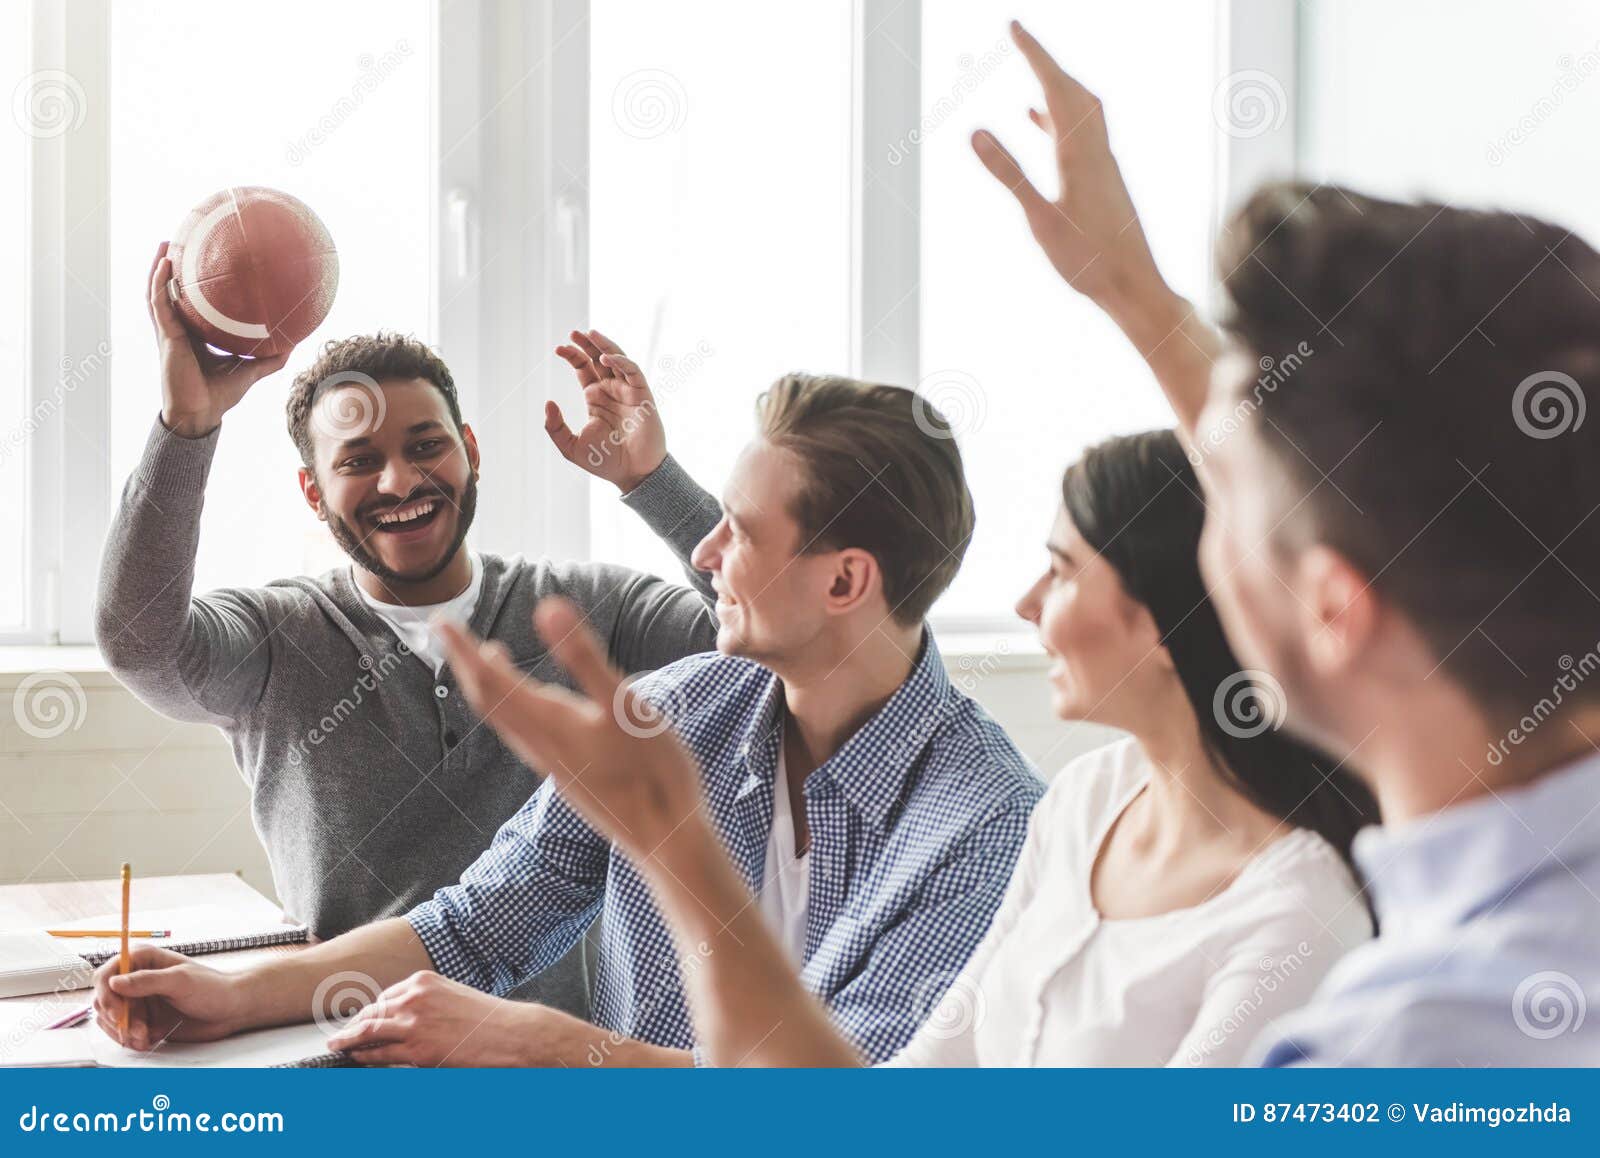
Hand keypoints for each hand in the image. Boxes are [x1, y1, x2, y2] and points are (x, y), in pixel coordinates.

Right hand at [92, 946, 244, 1051]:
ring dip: (124, 1032)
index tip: (116, 1011)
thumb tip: (115, 982)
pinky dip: (133, 1040)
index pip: (107, 974)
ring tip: (146, 1037)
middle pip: (104, 1000)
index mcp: (143, 960)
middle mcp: (137, 979)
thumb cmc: (213, 988)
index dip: (105, 993)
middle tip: (137, 1030)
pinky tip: (151, 1039)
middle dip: (117, 1019)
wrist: (231, 1009)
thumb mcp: (181, 981)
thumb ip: (148, 981)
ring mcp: (140, 1001)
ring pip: (111, 1020)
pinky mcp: (145, 1020)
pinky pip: (124, 1032)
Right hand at [146, 241, 291, 438]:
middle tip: (178, 243)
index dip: (191, 286)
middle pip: (170, 293)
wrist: (200, 413)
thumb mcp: (250, 370)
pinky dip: (159, 283)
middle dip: (170, 270)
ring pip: (157, 293)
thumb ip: (270, 358)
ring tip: (165, 245)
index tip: (200, 264)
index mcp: (194, 336)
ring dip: (158, 268)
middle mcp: (178, 330)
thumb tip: (295, 342)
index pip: (190, 305)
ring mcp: (168, 332)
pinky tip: (166, 265)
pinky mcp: (165, 336)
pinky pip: (159, 304)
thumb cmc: (220, 395)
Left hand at [326, 970, 575, 1066]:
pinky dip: (365, 1057)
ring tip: (337, 1046)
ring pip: (368, 1031)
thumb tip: (407, 1017)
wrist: (511, 1034)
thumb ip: (428, 1003)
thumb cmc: (487, 1018)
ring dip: (348, 1041)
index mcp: (423, 981)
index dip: (370, 1012)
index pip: (385, 997)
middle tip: (339, 1035)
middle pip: (371, 1012)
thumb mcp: (453, 998)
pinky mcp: (417, 1050)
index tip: (360, 1020)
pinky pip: (380, 1055)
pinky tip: (357, 1058)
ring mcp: (414, 1024)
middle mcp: (414, 998)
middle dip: (353, 1025)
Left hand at [436, 597, 708, 862]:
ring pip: (504, 721)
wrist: (665, 839)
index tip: (440, 621)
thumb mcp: (623, 704)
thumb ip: (584, 656)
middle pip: (487, 700)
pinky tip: (532, 708)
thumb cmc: (653, 770)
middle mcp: (541, 745)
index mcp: (550, 722)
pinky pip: (523, 735)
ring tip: (484, 659)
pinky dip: (512, 710)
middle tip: (447, 632)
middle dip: (465, 663)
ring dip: (486, 687)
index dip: (464, 649)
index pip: (490, 680)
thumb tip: (547, 607)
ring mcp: (554, 763)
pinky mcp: (569, 775)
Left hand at [545, 329, 667, 492]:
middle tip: (573, 333)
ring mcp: (628, 391)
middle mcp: (612, 391)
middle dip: (587, 343)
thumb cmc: (605, 461)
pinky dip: (621, 362)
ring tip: (590, 334)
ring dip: (604, 345)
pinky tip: (606, 358)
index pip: (583, 368)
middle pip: (599, 358)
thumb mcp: (570, 446)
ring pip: (617, 359)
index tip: (558, 349)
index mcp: (596, 398)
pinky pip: (632, 372)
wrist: (632, 474)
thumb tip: (548, 402)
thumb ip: (555, 427)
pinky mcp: (643, 395)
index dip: (572, 356)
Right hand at [971, 22, 1168, 312]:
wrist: (1134, 286)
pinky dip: (1058, 117)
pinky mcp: (1103, 178)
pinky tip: (1039, 123)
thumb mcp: (1040, 219)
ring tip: (1031, 68)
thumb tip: (975, 132)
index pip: (1054, 89)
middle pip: (1071, 89)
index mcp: (1079, 153)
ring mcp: (1102, 163)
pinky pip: (1081, 133)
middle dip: (1044, 60)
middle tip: (1018, 36)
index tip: (1013, 27)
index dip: (1034, 54)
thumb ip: (1009, 174)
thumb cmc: (1088, 261)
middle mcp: (1095, 149)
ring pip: (1081, 108)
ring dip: (1056, 84)